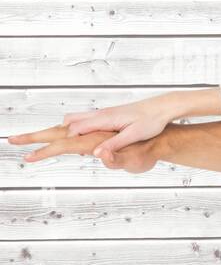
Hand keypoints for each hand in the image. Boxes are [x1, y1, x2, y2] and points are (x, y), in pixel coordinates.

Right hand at [6, 122, 160, 173]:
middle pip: (61, 126)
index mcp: (100, 121)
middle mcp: (96, 116)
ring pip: (70, 122)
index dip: (49, 147)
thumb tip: (95, 154)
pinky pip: (80, 122)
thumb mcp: (134, 136)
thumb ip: (115, 145)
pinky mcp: (106, 116)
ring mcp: (100, 115)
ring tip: (37, 140)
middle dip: (38, 135)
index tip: (31, 156)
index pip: (67, 135)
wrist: (162, 108)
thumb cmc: (151, 123)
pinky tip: (69, 134)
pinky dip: (69, 128)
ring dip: (54, 131)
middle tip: (13, 140)